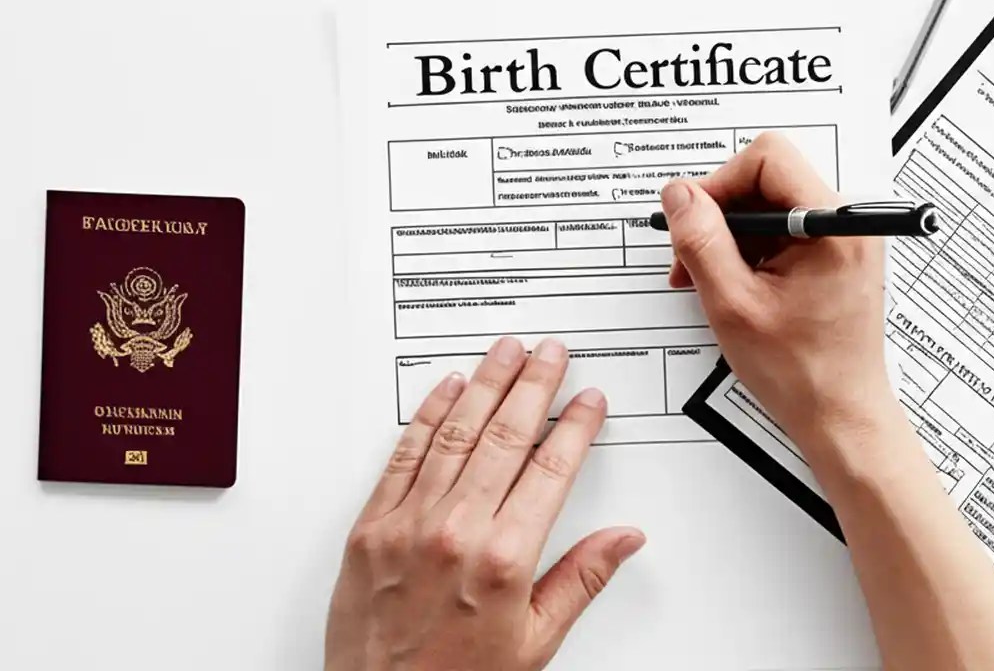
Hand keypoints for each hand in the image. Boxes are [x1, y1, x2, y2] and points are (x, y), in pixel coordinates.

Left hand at [326, 337, 644, 670]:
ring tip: (506, 353)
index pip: (552, 469)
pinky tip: (446, 391)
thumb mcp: (535, 642)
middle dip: (534, 386)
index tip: (589, 402)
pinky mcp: (370, 527)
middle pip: (506, 437)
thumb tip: (623, 539)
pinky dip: (426, 417)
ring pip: (456, 434)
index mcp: (504, 560)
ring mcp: (408, 525)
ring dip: (485, 386)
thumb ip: (581, 580)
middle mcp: (456, 533)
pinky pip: (403, 456)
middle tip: (551, 354)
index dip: (576, 427)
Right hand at [662, 133, 901, 459]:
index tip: (693, 217)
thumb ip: (701, 241)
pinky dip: (748, 252)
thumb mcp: (733, 304)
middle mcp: (845, 224)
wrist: (840, 415)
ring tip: (706, 279)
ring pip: (770, 206)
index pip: (768, 158)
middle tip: (690, 256)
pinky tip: (731, 285)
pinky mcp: (833, 256)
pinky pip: (782, 232)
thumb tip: (679, 196)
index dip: (720, 182)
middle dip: (720, 213)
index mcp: (832, 227)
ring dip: (730, 236)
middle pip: (767, 178)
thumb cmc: (801, 373)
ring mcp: (842, 240)